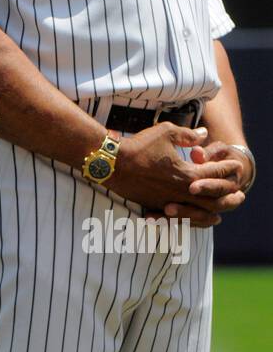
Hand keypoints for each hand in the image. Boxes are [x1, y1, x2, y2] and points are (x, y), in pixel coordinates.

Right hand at [107, 123, 243, 223]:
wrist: (112, 164)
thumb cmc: (139, 146)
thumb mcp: (166, 132)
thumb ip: (188, 135)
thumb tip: (204, 135)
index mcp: (186, 174)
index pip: (215, 174)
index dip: (227, 169)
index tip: (236, 166)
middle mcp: (180, 191)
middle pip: (214, 199)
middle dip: (229, 197)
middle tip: (240, 195)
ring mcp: (168, 201)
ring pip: (199, 213)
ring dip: (214, 212)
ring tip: (223, 212)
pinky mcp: (156, 207)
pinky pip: (181, 218)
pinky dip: (193, 219)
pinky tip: (195, 218)